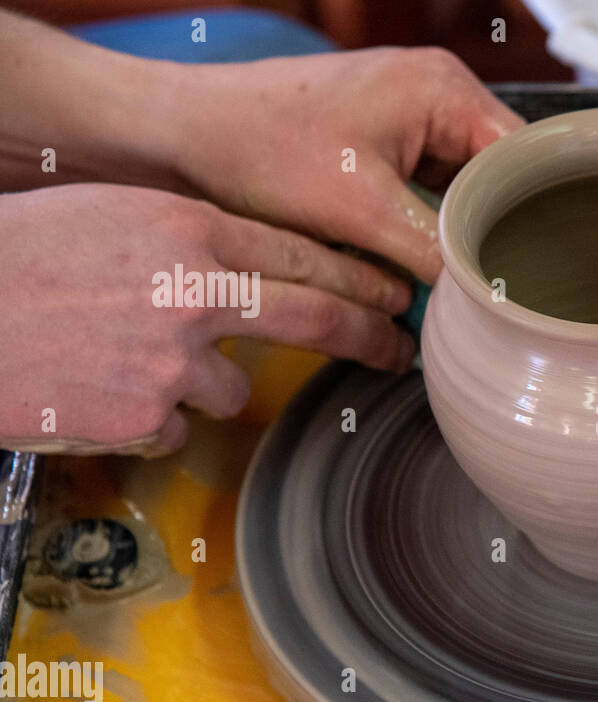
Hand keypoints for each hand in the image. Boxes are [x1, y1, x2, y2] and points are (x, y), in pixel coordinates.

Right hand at [0, 183, 412, 455]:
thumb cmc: (24, 254)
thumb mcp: (115, 216)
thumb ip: (194, 242)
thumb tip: (265, 272)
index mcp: (186, 230)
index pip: (304, 256)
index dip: (360, 279)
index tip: (397, 293)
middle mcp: (193, 294)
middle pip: (316, 318)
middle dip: (371, 335)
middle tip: (399, 350)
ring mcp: (171, 362)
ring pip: (231, 390)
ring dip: (198, 384)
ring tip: (121, 358)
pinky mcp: (142, 418)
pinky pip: (171, 427)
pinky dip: (143, 416)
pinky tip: (93, 388)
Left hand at [171, 48, 523, 282]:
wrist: (179, 135)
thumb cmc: (258, 150)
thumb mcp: (360, 211)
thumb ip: (435, 251)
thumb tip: (483, 299)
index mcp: (444, 89)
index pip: (523, 159)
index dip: (529, 217)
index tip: (525, 275)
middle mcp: (436, 94)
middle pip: (498, 176)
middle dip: (492, 230)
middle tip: (496, 289)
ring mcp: (409, 119)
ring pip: (464, 190)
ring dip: (457, 234)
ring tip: (461, 283)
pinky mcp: (382, 145)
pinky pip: (428, 194)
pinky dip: (426, 230)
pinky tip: (422, 268)